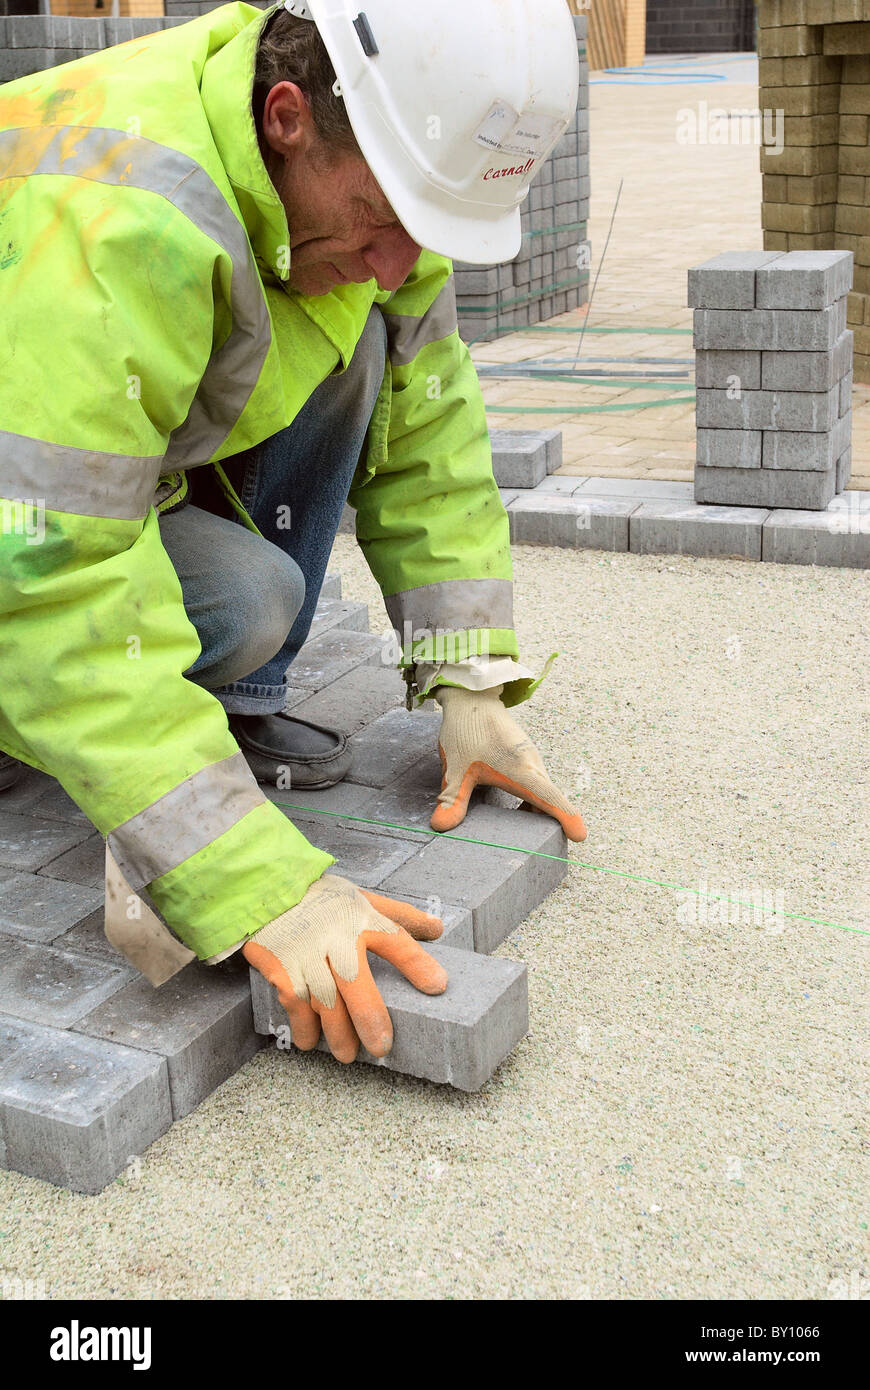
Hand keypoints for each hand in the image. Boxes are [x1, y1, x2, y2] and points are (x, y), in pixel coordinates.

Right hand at [243, 874, 446, 1062]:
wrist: (268, 890)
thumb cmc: (323, 899)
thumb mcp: (364, 898)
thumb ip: (400, 915)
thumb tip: (438, 928)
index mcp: (361, 919)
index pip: (396, 940)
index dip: (417, 964)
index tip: (438, 986)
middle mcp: (336, 939)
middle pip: (355, 982)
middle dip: (369, 1017)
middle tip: (381, 1046)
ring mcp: (308, 956)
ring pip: (324, 1001)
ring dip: (337, 1032)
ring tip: (348, 1055)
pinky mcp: (282, 968)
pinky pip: (294, 1004)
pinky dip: (303, 1026)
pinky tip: (310, 1041)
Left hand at [431, 685, 586, 840]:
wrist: (472, 697)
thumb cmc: (467, 730)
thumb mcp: (455, 768)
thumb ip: (451, 799)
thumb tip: (439, 826)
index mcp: (520, 769)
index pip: (549, 797)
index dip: (566, 817)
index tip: (580, 836)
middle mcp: (533, 765)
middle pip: (550, 800)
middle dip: (550, 826)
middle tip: (540, 852)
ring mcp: (532, 760)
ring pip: (543, 793)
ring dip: (538, 814)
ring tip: (523, 837)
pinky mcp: (527, 757)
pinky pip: (537, 784)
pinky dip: (533, 801)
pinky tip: (515, 813)